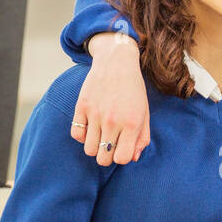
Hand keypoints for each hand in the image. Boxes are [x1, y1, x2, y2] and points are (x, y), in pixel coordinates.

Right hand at [71, 32, 151, 165]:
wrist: (117, 61)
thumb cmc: (134, 89)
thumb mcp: (144, 113)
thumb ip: (142, 138)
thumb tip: (133, 158)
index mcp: (131, 123)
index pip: (121, 159)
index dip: (121, 157)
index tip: (122, 148)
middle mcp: (113, 121)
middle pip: (103, 159)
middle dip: (107, 156)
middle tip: (111, 144)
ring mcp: (95, 114)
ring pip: (89, 150)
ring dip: (95, 147)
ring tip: (101, 136)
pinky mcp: (82, 106)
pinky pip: (76, 134)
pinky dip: (82, 136)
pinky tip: (90, 128)